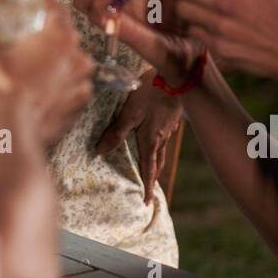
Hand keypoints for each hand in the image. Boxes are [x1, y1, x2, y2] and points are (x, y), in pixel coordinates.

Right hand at [0, 0, 93, 145]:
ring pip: (71, 63)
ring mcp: (80, 84)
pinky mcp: (77, 107)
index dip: (40, 5)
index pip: (55, 8)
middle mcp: (76, 57)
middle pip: (64, 36)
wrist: (11, 136)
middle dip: (45, 36)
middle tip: (24, 39)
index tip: (28, 7)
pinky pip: (72, 90)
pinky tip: (41, 89)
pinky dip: (60, 88)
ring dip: (56, 63)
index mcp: (58, 37)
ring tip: (32, 66)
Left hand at [97, 75, 182, 203]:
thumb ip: (116, 132)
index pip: (149, 169)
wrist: (176, 76)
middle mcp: (162, 137)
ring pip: (162, 149)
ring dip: (157, 161)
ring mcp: (168, 127)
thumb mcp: (130, 113)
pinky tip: (157, 136)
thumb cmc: (151, 93)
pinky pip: (165, 136)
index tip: (146, 202)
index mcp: (151, 140)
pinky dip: (159, 144)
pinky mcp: (171, 116)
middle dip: (152, 176)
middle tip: (148, 188)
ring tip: (152, 166)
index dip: (147, 186)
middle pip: (158, 162)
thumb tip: (100, 152)